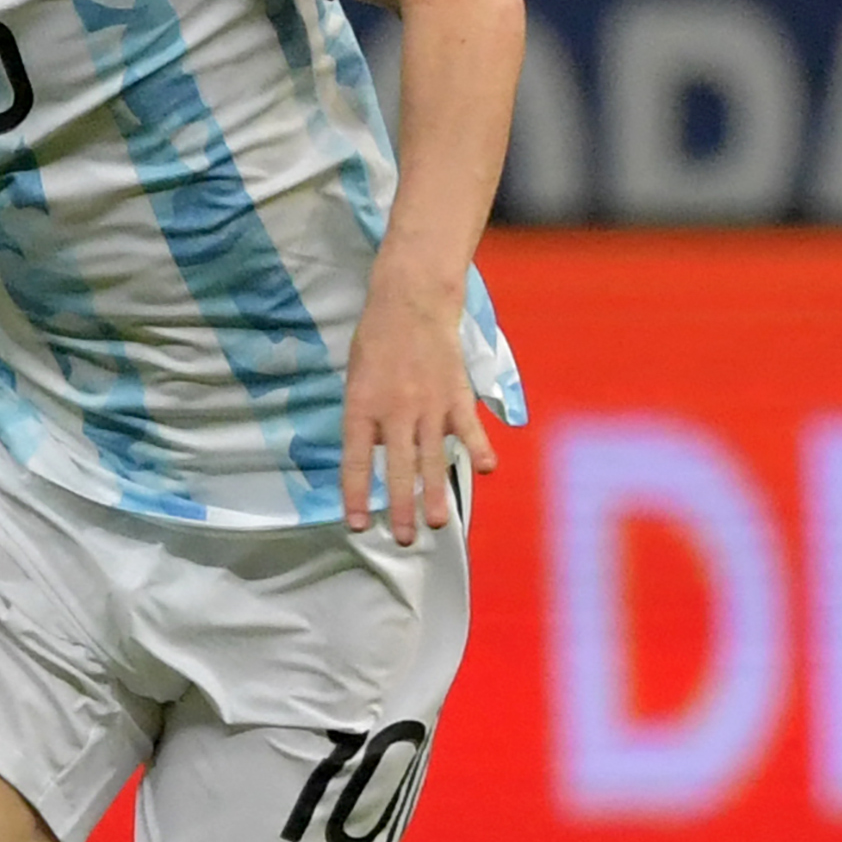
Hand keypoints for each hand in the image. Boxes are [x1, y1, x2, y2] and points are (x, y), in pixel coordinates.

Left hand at [340, 261, 498, 542]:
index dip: (357, 495)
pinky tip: (485, 471)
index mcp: (361, 408)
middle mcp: (394, 412)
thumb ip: (366, 420)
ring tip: (436, 523)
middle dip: (400, 507)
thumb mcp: (356, 380)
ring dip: (436, 492)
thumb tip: (379, 458)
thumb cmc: (376, 343)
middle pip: (399, 468)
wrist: (410, 301)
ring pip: (433, 457)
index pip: (357, 462)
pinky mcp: (455, 394)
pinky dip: (478, 448)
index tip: (357, 525)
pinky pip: (468, 428)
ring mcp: (428, 404)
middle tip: (403, 540)